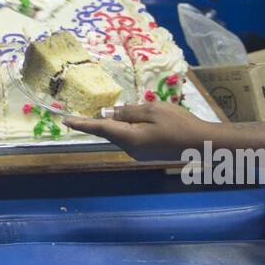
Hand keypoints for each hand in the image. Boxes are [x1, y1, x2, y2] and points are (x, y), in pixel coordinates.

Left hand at [62, 101, 211, 162]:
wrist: (200, 143)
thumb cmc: (178, 123)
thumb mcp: (152, 110)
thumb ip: (128, 111)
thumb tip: (109, 113)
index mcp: (129, 138)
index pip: (100, 128)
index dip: (82, 123)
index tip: (65, 120)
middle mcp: (130, 149)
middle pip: (110, 131)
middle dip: (102, 120)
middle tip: (94, 110)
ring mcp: (138, 154)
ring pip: (120, 135)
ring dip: (120, 123)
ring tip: (136, 113)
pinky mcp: (145, 154)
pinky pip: (130, 138)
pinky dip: (129, 128)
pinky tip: (142, 121)